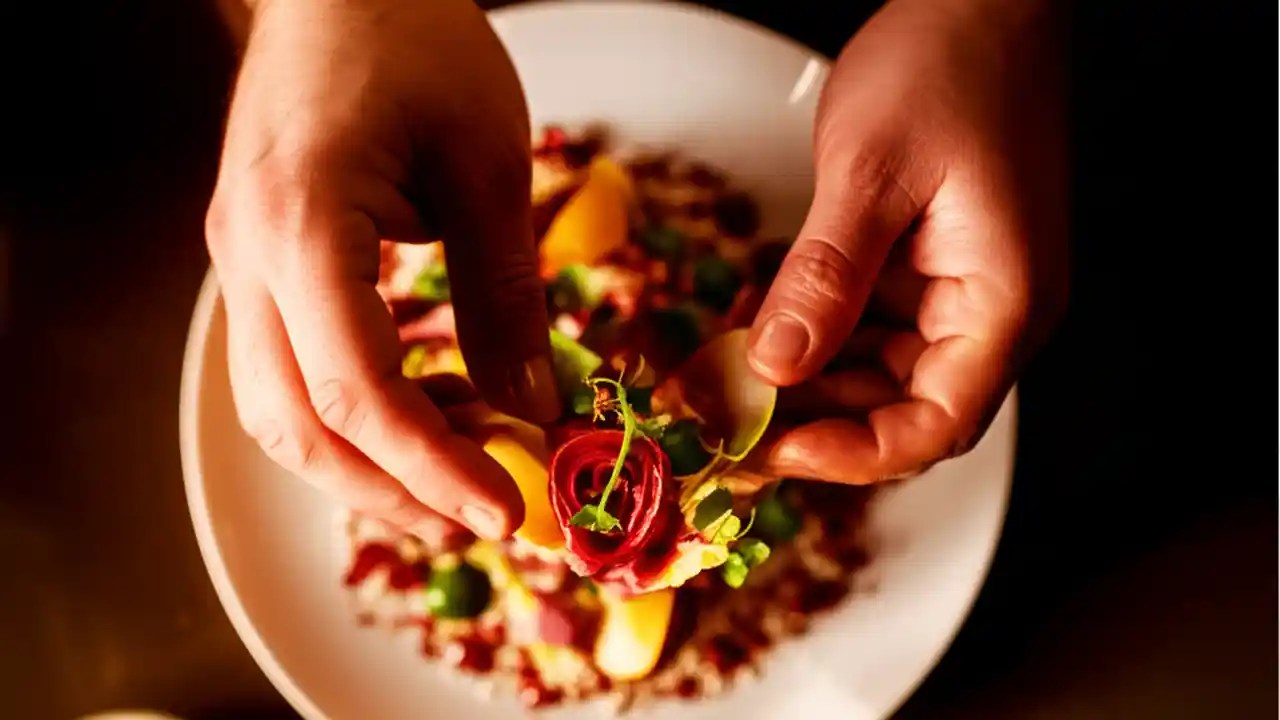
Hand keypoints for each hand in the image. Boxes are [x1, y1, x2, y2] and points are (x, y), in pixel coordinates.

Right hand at [205, 0, 558, 543]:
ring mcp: (242, 264)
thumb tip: (533, 406)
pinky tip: (428, 412)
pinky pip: (291, 370)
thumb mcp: (487, 165)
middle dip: (394, 490)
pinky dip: (355, 415)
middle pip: (296, 427)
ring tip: (461, 477)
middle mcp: (249, 258)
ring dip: (367, 465)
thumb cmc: (413, 40)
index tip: (506, 510)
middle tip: (487, 514)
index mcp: (302, 225)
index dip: (433, 466)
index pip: (357, 391)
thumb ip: (505, 294)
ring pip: (279, 412)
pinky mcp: (261, 265)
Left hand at [747, 0, 1067, 483]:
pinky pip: (869, 324)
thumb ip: (825, 278)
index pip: (937, 424)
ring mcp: (959, 285)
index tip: (776, 451)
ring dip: (808, 380)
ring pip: (879, 370)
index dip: (855, 455)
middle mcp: (990, 306)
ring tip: (732, 376)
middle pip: (904, 406)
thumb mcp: (870, 171)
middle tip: (731, 419)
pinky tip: (759, 327)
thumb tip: (778, 366)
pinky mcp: (927, 263)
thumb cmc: (951, 62)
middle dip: (816, 420)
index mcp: (1002, 299)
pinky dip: (815, 332)